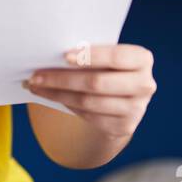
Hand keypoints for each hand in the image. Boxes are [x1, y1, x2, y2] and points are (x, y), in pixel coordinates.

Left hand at [25, 43, 156, 140]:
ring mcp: (137, 109)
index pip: (116, 57)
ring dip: (58, 94)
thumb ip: (89, 54)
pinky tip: (52, 97)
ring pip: (88, 102)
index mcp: (142, 59)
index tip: (64, 56)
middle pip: (97, 83)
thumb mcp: (105, 56)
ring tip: (36, 86)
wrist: (121, 96)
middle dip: (62, 79)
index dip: (89, 56)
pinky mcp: (125, 127)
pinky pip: (89, 116)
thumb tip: (51, 54)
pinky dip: (67, 105)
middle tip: (36, 75)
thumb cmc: (107, 67)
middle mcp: (145, 85)